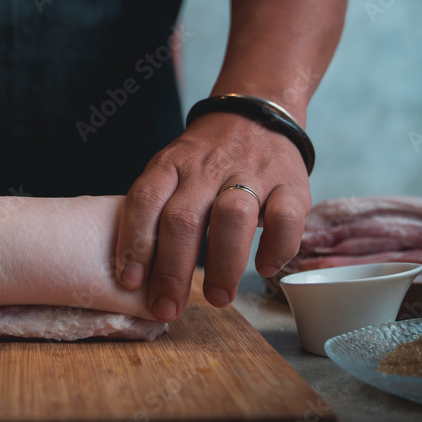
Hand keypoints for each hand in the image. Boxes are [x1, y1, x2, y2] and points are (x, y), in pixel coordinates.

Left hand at [115, 111, 310, 320]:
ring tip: (217, 298)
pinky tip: (264, 268)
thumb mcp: (171, 170)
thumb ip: (156, 211)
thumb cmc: (204, 160)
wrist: (256, 113)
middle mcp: (206, 168)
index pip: (144, 200)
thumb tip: (137, 276)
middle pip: (183, 218)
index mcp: (171, 164)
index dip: (135, 242)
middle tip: (168, 308)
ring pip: (232, 217)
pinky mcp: (290, 183)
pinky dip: (276, 247)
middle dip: (173, 271)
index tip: (131, 282)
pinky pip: (286, 218)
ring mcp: (250, 173)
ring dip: (222, 264)